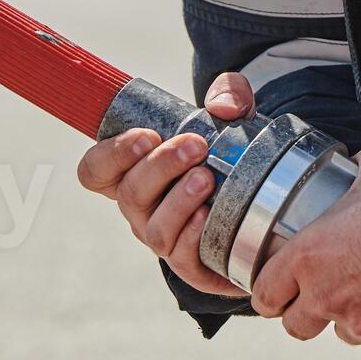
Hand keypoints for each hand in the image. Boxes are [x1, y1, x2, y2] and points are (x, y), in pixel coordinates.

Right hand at [77, 70, 255, 299]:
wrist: (266, 210)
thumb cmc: (232, 156)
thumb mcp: (233, 116)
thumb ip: (229, 95)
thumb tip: (222, 106)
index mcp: (135, 173)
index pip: (95, 169)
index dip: (110, 154)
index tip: (148, 136)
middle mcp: (142, 209)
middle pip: (130, 194)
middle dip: (160, 166)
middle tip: (195, 146)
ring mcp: (164, 238)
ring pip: (155, 228)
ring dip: (178, 201)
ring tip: (206, 178)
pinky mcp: (192, 264)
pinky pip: (183, 257)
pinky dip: (193, 235)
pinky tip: (209, 215)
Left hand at [248, 148, 360, 359]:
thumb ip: (355, 173)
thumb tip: (355, 163)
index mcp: (309, 257)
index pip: (265, 295)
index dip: (272, 294)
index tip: (282, 293)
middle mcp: (327, 297)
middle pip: (296, 326)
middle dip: (308, 315)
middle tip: (330, 298)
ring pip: (347, 334)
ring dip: (358, 319)